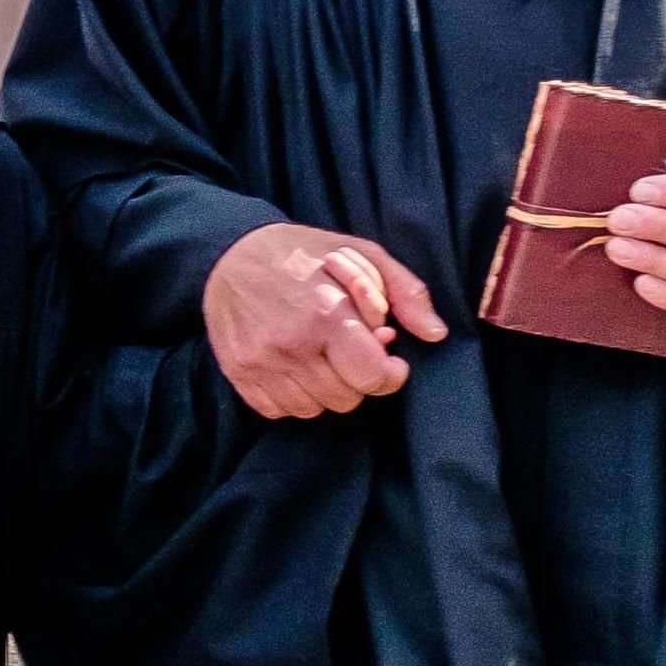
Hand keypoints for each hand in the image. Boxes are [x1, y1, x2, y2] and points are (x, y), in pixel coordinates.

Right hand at [205, 224, 447, 418]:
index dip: (390, 374)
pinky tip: (294, 367)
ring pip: (314, 409)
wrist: (230, 255)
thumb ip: (405, 293)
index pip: (372, 377)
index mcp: (326, 313)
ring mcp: (261, 363)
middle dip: (356, 378)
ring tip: (320, 356)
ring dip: (325, 389)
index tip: (390, 362)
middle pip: (346, 399)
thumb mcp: (363, 256)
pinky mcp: (239, 373)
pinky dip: (293, 396)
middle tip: (348, 350)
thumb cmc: (303, 254)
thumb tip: (435, 333)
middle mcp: (291, 344)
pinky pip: (279, 410)